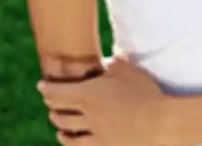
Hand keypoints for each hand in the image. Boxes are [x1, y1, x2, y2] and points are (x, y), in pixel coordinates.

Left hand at [37, 55, 167, 144]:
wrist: (160, 123)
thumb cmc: (145, 93)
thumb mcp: (127, 70)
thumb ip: (112, 65)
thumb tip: (105, 63)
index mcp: (88, 94)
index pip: (57, 92)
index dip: (47, 88)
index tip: (41, 85)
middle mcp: (86, 116)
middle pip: (59, 114)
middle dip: (53, 108)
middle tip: (50, 103)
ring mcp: (94, 134)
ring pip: (67, 134)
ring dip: (60, 128)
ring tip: (58, 125)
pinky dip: (71, 143)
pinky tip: (70, 141)